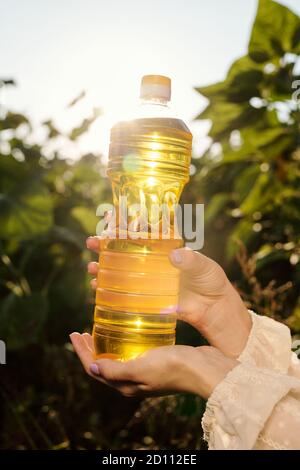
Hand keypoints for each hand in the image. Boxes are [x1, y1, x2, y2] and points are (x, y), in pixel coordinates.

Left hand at [70, 332, 236, 398]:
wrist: (204, 368)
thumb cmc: (174, 368)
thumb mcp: (141, 368)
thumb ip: (116, 370)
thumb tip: (93, 366)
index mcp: (126, 384)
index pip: (94, 369)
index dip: (81, 353)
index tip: (73, 333)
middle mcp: (132, 380)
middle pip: (103, 364)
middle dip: (90, 349)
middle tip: (82, 331)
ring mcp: (144, 372)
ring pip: (117, 359)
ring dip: (105, 346)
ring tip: (99, 330)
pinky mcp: (155, 362)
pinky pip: (132, 352)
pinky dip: (123, 343)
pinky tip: (126, 331)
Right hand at [87, 237, 250, 356]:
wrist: (216, 310)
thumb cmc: (212, 282)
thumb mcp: (205, 268)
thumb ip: (191, 261)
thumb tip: (175, 255)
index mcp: (166, 248)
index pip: (142, 232)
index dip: (126, 225)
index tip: (111, 220)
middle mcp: (154, 261)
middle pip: (125, 250)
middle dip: (106, 245)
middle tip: (92, 243)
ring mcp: (149, 280)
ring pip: (121, 270)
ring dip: (103, 268)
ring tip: (90, 268)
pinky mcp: (147, 298)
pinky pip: (125, 293)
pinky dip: (110, 291)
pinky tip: (97, 290)